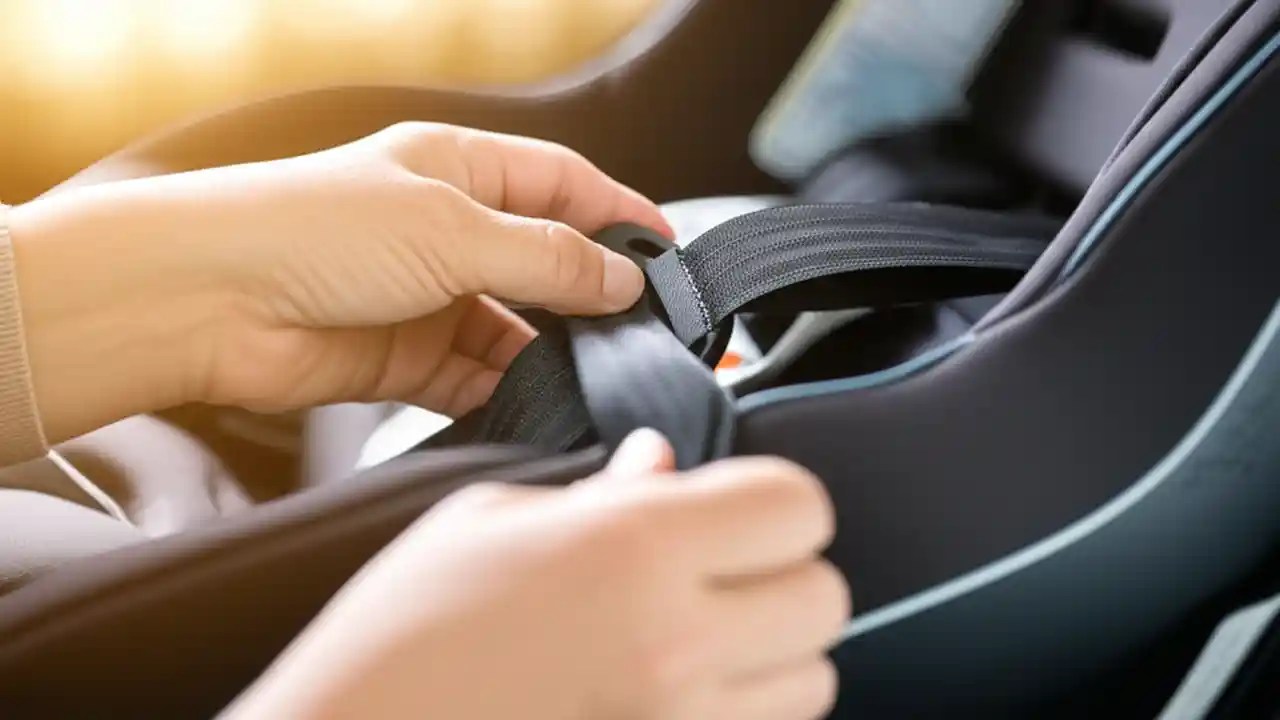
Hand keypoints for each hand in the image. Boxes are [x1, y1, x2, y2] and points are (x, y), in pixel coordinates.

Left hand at [8, 123, 671, 441]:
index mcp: (458, 168)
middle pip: (544, 261)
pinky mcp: (404, 356)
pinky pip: (475, 377)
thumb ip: (546, 258)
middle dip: (592, 294)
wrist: (207, 301)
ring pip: (516, 327)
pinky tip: (536, 403)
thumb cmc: (311, 230)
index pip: (563, 184)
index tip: (669, 252)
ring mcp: (426, 294)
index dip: (619, 214)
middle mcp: (446, 229)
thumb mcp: (452, 230)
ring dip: (552, 351)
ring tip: (595, 374)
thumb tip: (622, 278)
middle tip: (644, 329)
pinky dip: (506, 391)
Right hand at [226, 431, 848, 719]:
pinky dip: (744, 713)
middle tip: (721, 575)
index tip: (736, 509)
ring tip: (700, 643)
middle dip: (786, 577)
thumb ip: (598, 492)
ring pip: (815, 682)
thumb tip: (662, 463)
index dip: (775, 501)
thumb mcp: (487, 524)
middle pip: (827, 598)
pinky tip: (679, 696)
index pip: (798, 505)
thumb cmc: (401, 636)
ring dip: (776, 657)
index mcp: (631, 548)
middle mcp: (676, 642)